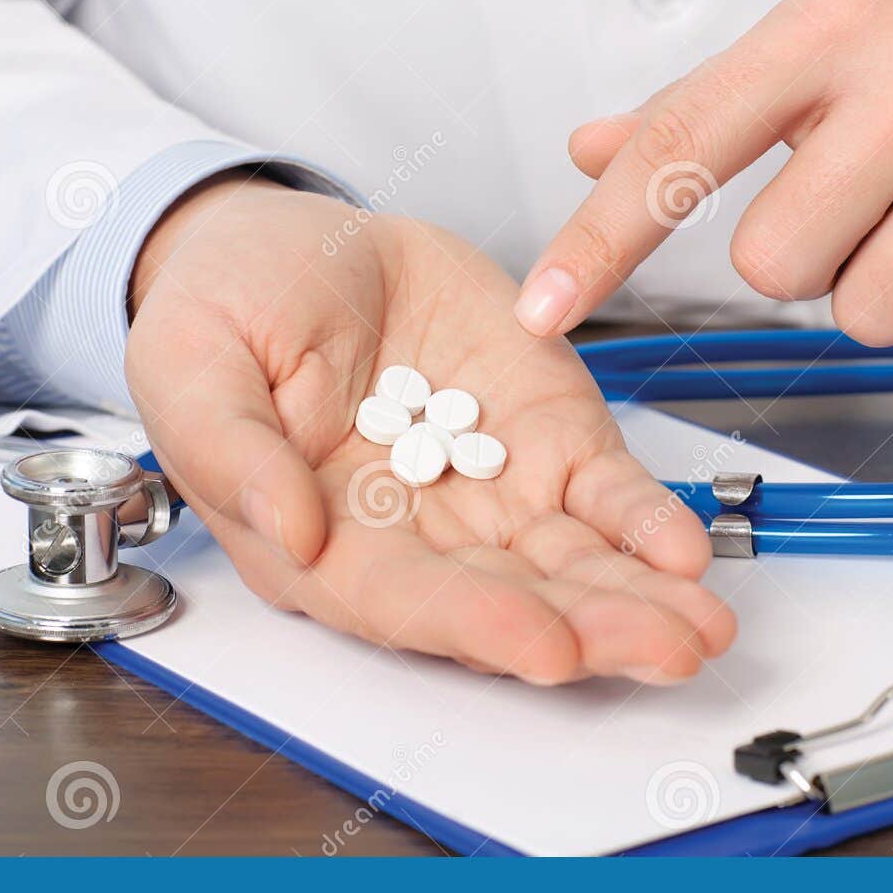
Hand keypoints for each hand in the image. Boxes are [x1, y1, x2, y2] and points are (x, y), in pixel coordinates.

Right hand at [124, 176, 732, 683]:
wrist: (294, 244)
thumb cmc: (227, 311)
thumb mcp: (190, 362)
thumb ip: (228, 448)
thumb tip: (290, 529)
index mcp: (322, 542)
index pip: (406, 602)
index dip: (477, 627)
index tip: (546, 646)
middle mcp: (416, 537)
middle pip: (510, 599)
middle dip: (591, 629)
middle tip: (667, 649)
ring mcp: (487, 491)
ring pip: (570, 561)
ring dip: (638, 595)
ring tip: (702, 626)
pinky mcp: (542, 436)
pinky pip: (601, 490)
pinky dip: (644, 518)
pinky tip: (686, 549)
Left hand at [516, 0, 892, 350]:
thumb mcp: (827, 24)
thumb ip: (705, 104)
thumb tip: (589, 150)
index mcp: (831, 26)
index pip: (681, 146)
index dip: (600, 239)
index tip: (546, 307)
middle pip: (770, 267)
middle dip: (801, 252)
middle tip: (862, 192)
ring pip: (865, 316)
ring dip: (883, 284)